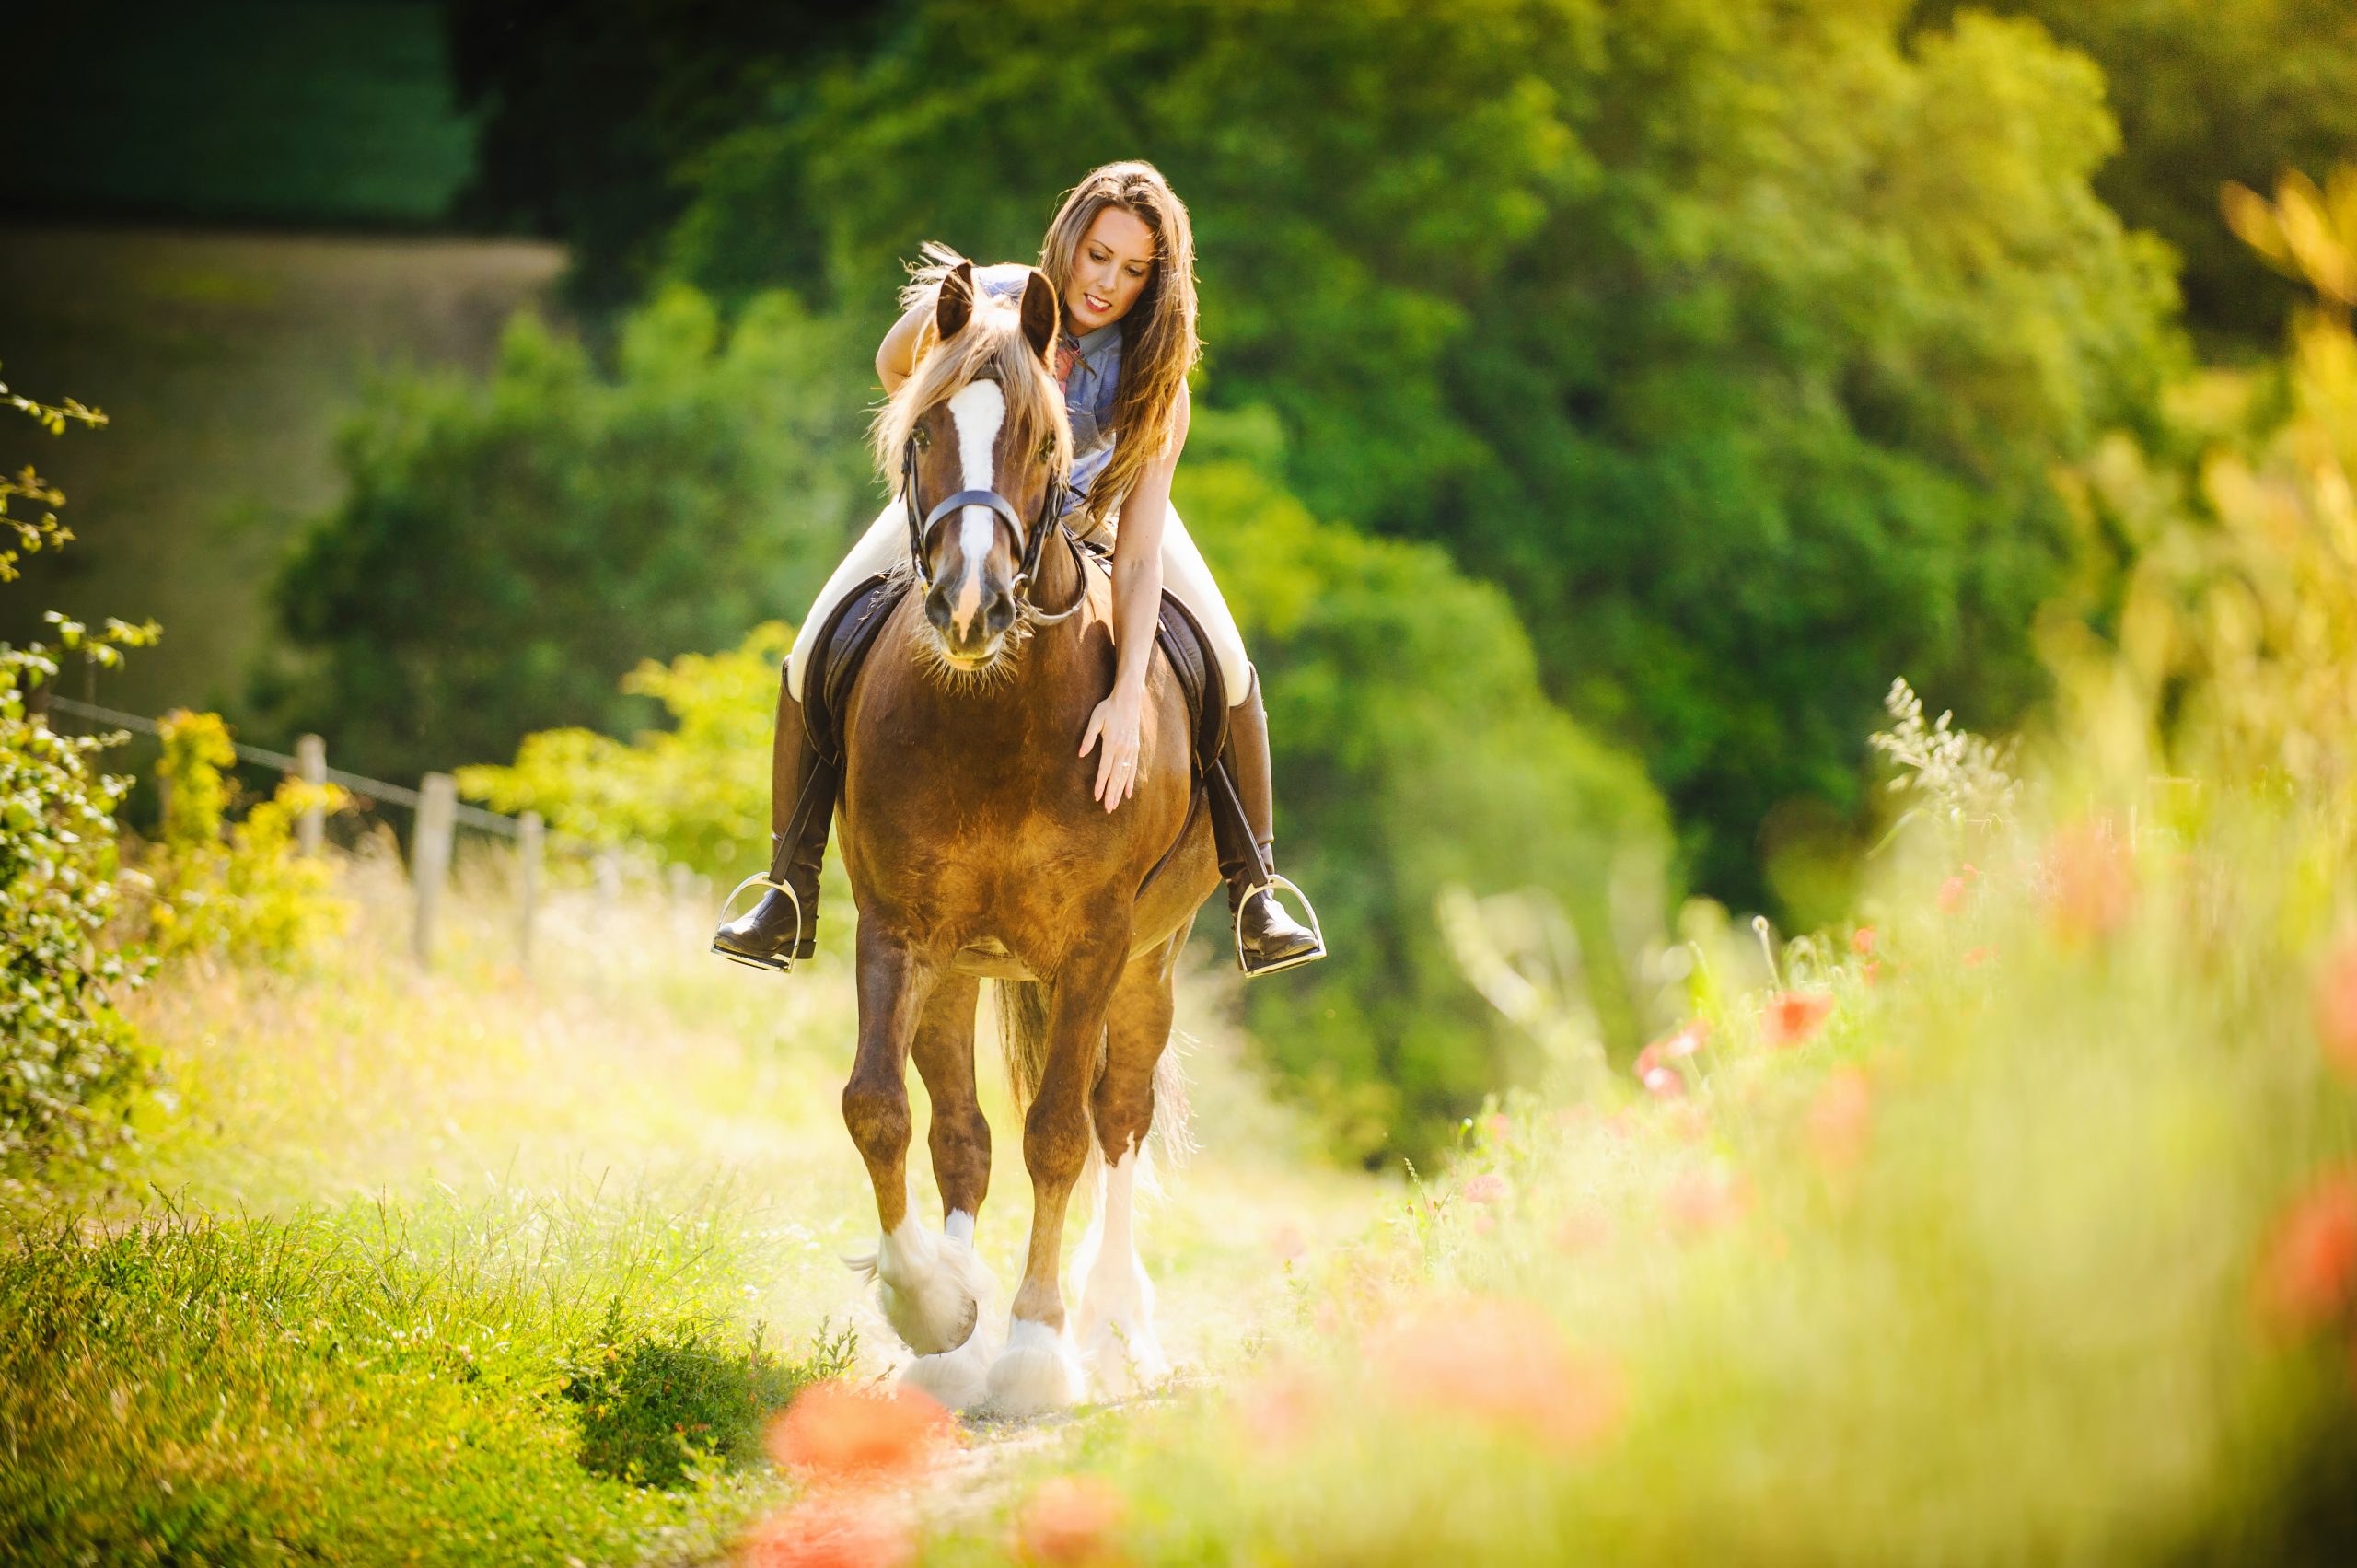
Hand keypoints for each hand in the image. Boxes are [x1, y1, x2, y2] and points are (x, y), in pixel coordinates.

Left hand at [1079, 686, 1144, 811]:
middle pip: (1116, 776)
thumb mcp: (1095, 720)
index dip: (1100, 784)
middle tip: (1107, 809)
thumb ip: (1088, 738)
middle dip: (1111, 794)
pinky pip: (1133, 769)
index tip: (1097, 797)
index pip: (1105, 769)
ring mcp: (1131, 750)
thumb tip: (1080, 754)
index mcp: (1111, 744)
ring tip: (1115, 805)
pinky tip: (1128, 793)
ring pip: (1125, 775)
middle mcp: (1122, 750)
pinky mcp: (1135, 749)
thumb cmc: (1108, 708)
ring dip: (1119, 792)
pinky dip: (1130, 782)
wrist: (1128, 700)